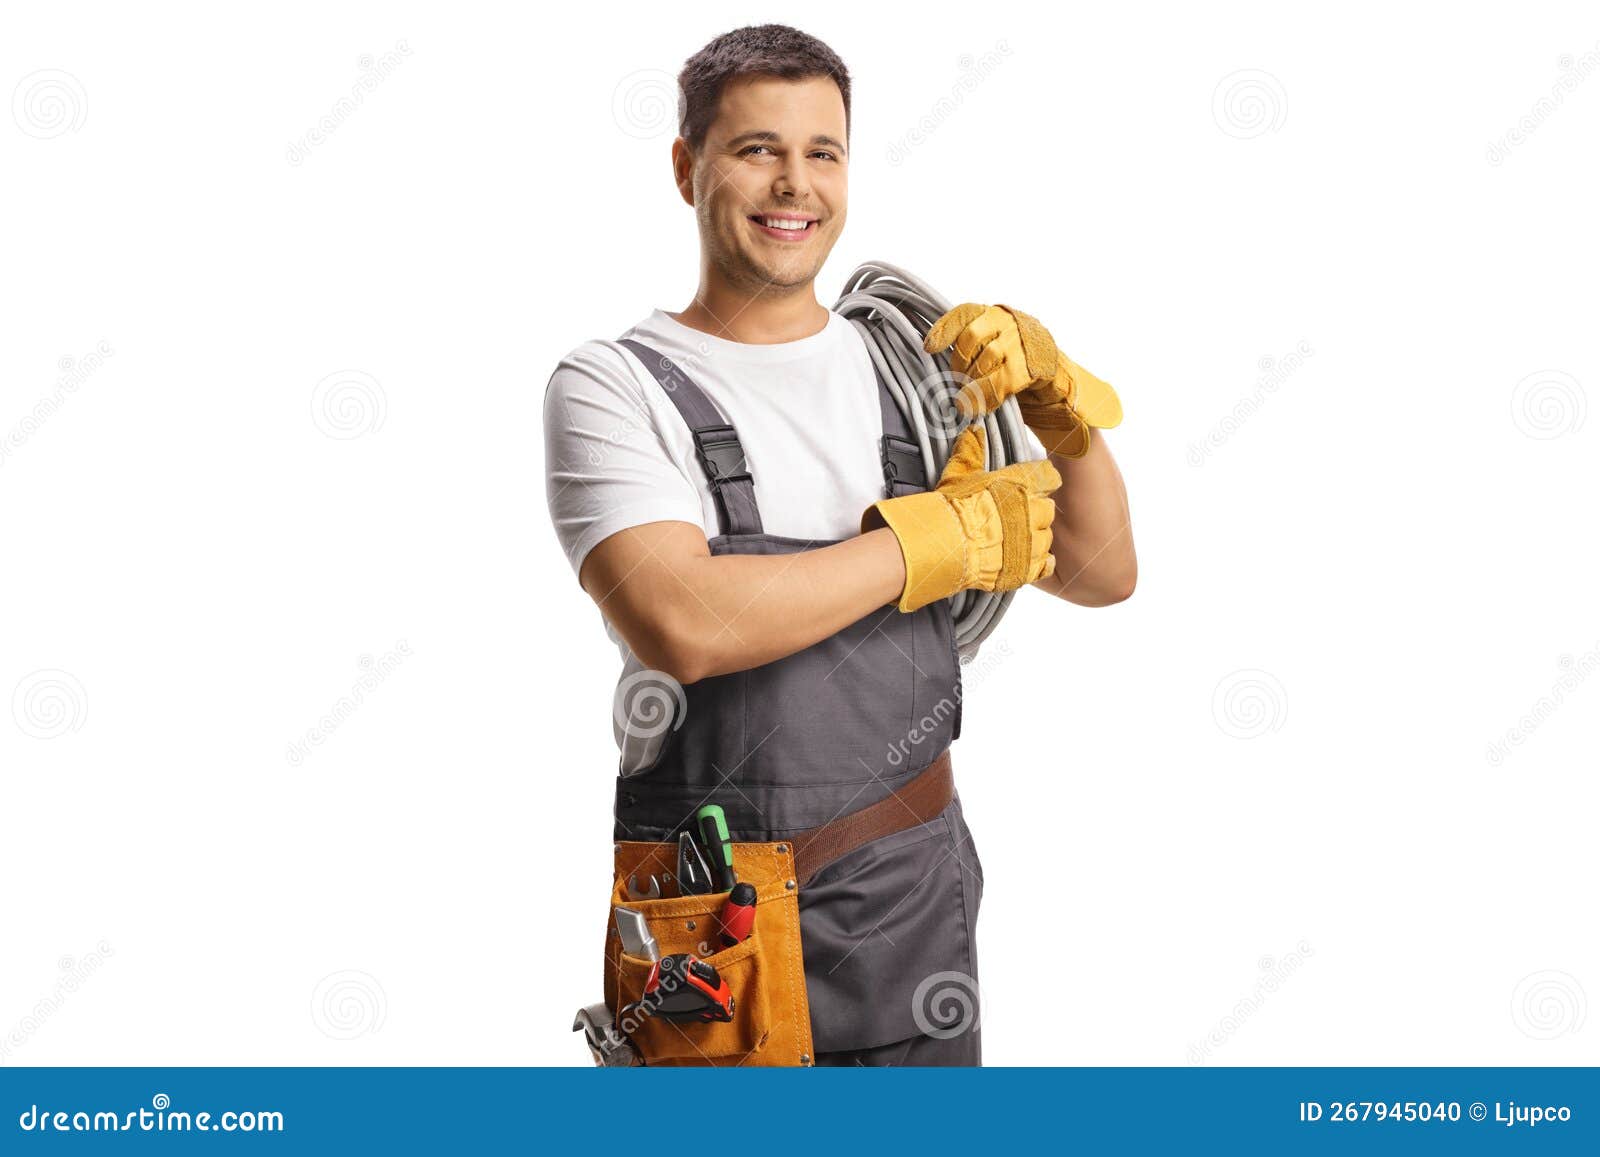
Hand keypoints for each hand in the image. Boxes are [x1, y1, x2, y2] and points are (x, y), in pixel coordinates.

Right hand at [862, 425, 1060, 611]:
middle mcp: (1033, 512)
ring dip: (1035, 537)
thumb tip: (973, 431)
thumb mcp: (959, 474)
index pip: (1047, 476)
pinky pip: (1045, 564)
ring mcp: (1032, 542)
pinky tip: (1028, 559)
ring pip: (1046, 538)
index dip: (1042, 480)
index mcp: (1021, 485)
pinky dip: (1039, 563)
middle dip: (1037, 511)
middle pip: (1048, 509)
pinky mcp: (1027, 567)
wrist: (949, 545)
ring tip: (1016, 539)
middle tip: (1020, 515)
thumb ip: (970, 453)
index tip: (1036, 484)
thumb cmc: (954, 508)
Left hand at [922, 302, 1057, 418]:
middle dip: (958, 361)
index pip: (963, 313)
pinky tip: (976, 408)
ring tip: (966, 396)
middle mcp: (1007, 322)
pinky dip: (983, 397)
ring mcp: (1020, 343)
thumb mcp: (990, 343)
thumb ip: (967, 346)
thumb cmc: (1011, 356)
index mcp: (992, 314)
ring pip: (985, 360)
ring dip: (971, 382)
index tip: (929, 348)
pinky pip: (999, 383)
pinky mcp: (1028, 368)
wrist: (1050, 369)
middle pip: (972, 336)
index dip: (944, 330)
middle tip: (956, 379)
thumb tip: (933, 359)